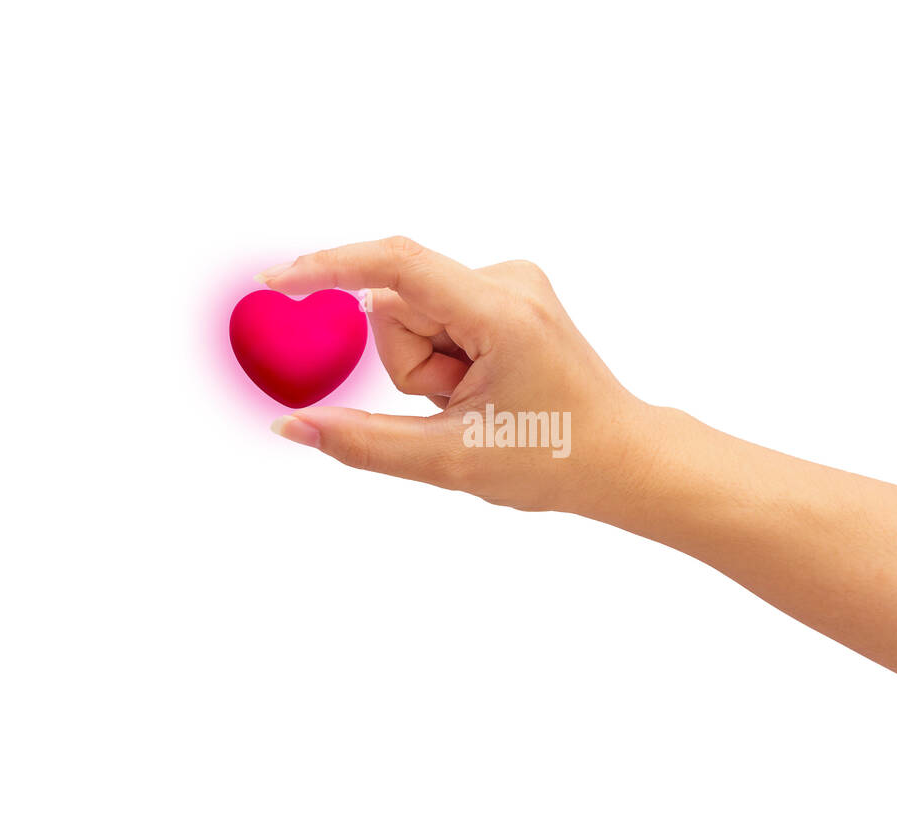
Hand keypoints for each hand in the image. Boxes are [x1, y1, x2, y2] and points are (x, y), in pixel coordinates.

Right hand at [261, 237, 658, 513]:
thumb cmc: (554, 459)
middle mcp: (508, 280)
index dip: (328, 267)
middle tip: (460, 409)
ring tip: (478, 402)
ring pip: (415, 316)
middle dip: (410, 367)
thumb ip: (362, 442)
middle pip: (399, 307)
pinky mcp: (508, 294)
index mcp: (501, 312)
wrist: (620, 457)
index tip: (276, 285)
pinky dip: (445, 358)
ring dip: (428, 368)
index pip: (397, 266)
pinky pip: (438, 317)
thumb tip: (290, 426)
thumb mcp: (449, 462)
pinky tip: (485, 386)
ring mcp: (512, 283)